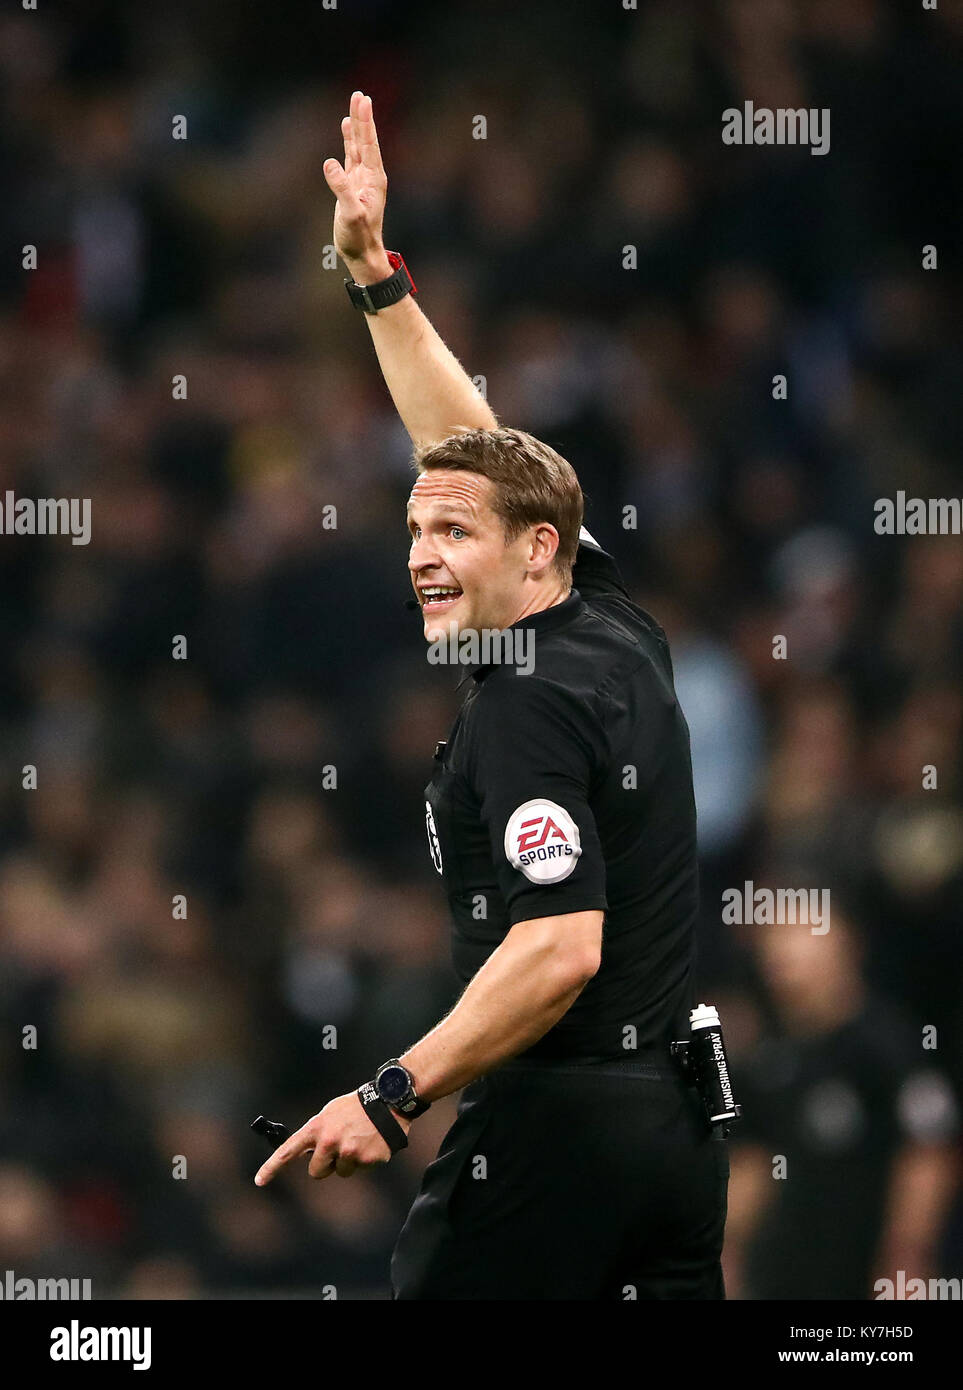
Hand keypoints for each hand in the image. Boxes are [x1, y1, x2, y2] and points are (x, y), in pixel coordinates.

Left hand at [253, 1090, 411, 1184]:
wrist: (387, 1102)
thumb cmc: (356, 1107)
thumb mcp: (330, 1113)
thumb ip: (317, 1133)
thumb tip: (308, 1153)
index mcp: (317, 1128)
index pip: (288, 1151)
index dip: (271, 1168)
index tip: (259, 1181)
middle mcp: (329, 1142)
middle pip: (316, 1173)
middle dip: (325, 1166)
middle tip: (338, 1148)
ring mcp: (348, 1152)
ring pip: (341, 1173)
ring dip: (348, 1162)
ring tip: (358, 1140)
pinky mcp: (366, 1161)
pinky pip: (360, 1170)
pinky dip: (365, 1160)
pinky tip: (370, 1143)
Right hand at [323, 91, 390, 280]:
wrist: (362, 254)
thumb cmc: (358, 237)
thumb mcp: (350, 213)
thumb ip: (341, 188)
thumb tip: (329, 163)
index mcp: (374, 179)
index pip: (369, 145)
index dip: (365, 122)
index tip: (363, 101)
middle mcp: (370, 176)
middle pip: (365, 140)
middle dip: (362, 117)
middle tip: (360, 95)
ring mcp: (362, 179)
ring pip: (359, 146)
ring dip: (357, 125)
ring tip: (356, 103)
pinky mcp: (352, 185)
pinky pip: (351, 156)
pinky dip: (349, 141)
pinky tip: (347, 128)